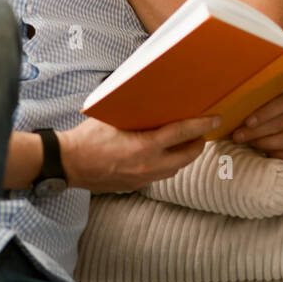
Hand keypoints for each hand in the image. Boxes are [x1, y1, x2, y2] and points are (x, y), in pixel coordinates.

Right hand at [58, 115, 218, 192]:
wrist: (68, 164)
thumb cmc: (87, 137)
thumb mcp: (113, 117)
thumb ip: (135, 111)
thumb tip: (149, 95)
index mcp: (144, 147)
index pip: (181, 134)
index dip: (201, 125)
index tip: (214, 120)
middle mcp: (147, 166)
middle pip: (186, 157)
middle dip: (197, 145)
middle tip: (201, 133)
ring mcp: (142, 179)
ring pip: (174, 170)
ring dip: (183, 157)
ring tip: (184, 143)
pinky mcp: (134, 186)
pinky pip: (159, 176)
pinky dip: (167, 165)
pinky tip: (162, 155)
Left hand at [231, 85, 282, 161]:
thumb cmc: (274, 106)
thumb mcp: (269, 98)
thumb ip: (256, 101)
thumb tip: (229, 109)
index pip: (282, 102)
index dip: (264, 113)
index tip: (247, 122)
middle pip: (282, 123)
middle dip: (257, 132)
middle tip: (238, 136)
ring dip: (264, 143)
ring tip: (249, 143)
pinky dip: (278, 155)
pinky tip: (265, 152)